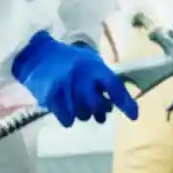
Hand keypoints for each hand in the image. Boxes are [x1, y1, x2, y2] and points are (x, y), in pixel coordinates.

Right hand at [11, 30, 138, 126]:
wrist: (38, 54)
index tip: (134, 116)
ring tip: (79, 105)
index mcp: (94, 66)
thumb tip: (113, 105)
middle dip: (99, 110)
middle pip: (97, 106)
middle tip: (98, 110)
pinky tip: (67, 110)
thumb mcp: (91, 62)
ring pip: (82, 114)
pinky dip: (68, 118)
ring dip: (83, 113)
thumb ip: (103, 80)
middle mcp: (81, 76)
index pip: (114, 86)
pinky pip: (66, 118)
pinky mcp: (50, 96)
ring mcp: (64, 86)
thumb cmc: (69, 60)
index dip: (126, 102)